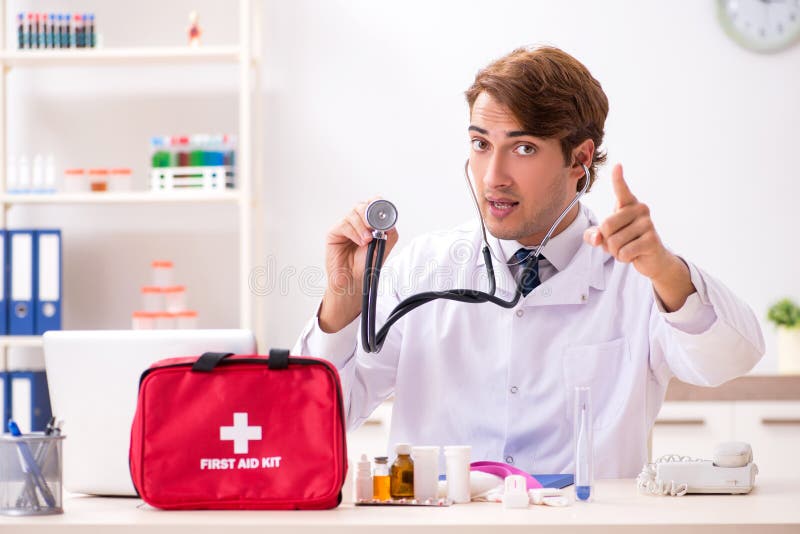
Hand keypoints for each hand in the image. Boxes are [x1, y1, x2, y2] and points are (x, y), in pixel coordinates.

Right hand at [319, 197, 399, 332]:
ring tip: (368, 240)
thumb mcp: (383, 248)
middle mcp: (356, 222)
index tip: (384, 210)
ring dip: (362, 225)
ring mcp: (345, 227)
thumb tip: (390, 221)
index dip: (378, 203)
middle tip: (375, 225)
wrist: (354, 281)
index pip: (372, 204)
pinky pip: (344, 224)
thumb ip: (389, 234)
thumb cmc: (366, 265)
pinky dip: (354, 232)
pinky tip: (360, 242)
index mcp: (369, 223)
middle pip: (362, 205)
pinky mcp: (334, 233)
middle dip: (370, 213)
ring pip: (353, 213)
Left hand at [583, 164, 693, 309]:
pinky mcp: (652, 240)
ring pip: (614, 242)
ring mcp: (648, 224)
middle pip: (606, 225)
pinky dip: (624, 258)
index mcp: (628, 204)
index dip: (618, 179)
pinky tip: (634, 255)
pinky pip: (624, 252)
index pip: (621, 190)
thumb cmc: (627, 241)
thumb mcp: (606, 237)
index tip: (617, 166)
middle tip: (619, 242)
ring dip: (616, 251)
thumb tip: (597, 238)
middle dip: (607, 240)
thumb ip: (594, 235)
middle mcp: (640, 209)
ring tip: (628, 248)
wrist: (651, 258)